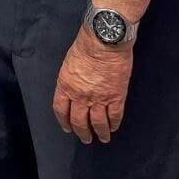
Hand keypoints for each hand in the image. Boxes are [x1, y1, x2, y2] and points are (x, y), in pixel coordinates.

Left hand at [52, 27, 132, 144]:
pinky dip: (114, 124)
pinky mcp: (116, 97)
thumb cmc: (85, 45)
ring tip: (102, 138)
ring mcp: (99, 98)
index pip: (61, 109)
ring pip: (98, 123)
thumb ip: (70, 79)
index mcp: (66, 85)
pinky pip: (114, 116)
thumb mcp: (69, 63)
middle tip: (85, 139)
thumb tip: (74, 89)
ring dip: (100, 133)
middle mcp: (80, 95)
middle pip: (79, 121)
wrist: (104, 40)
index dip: (64, 121)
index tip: (67, 128)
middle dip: (82, 132)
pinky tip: (113, 128)